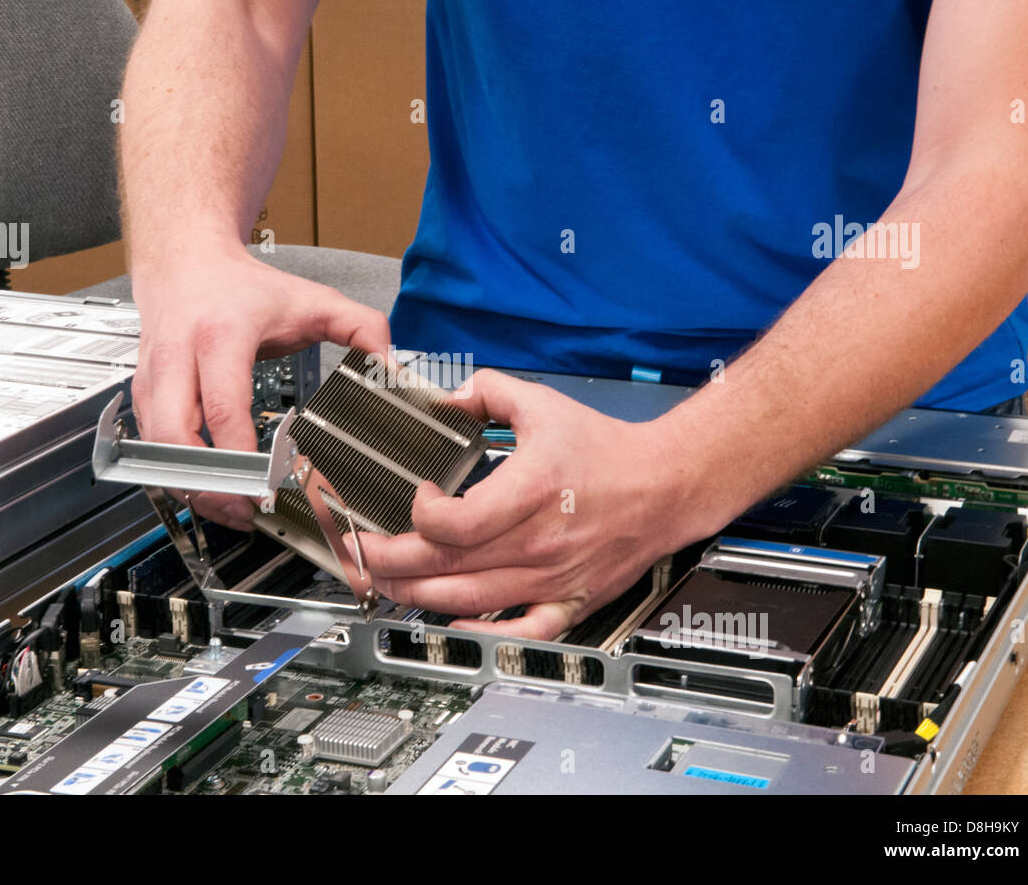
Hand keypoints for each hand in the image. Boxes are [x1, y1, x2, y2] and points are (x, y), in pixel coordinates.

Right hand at [131, 246, 389, 529]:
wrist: (185, 261)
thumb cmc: (243, 288)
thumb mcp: (310, 299)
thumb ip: (361, 327)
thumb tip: (392, 366)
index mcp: (220, 335)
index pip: (223, 406)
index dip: (240, 456)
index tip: (265, 486)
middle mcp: (178, 356)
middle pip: (172, 436)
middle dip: (205, 482)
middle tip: (243, 509)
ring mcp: (153, 377)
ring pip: (154, 448)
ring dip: (189, 485)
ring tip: (230, 507)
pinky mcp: (143, 392)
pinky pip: (149, 445)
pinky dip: (176, 473)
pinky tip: (210, 487)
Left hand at [357, 369, 724, 639]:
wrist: (666, 485)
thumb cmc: (608, 451)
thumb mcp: (543, 405)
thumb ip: (487, 392)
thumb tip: (444, 398)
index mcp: (531, 492)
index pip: (455, 523)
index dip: (420, 514)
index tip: (416, 496)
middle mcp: (538, 542)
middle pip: (447, 565)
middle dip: (391, 561)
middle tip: (361, 550)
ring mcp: (550, 578)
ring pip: (469, 600)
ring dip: (417, 595)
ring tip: (385, 582)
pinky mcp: (566, 600)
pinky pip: (519, 632)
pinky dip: (482, 634)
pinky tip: (452, 627)